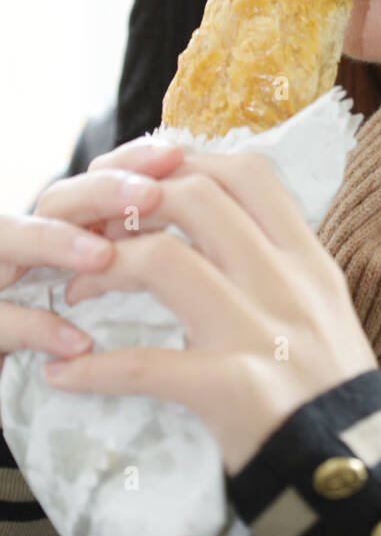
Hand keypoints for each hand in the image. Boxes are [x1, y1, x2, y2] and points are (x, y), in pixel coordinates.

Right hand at [0, 142, 183, 426]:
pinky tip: (78, 342)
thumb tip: (206, 213)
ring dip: (59, 242)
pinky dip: (37, 328)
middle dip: (103, 191)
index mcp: (61, 225)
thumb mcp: (101, 280)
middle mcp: (22, 242)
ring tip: (105, 254)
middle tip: (152, 192)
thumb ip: (134, 245)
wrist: (12, 383)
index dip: (131, 160)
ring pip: (11, 239)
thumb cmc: (67, 329)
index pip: (93, 174)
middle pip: (56, 198)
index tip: (177, 153)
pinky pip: (0, 320)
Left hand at [32, 139, 377, 474]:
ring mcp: (263, 333)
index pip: (247, 173)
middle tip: (97, 234)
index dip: (185, 163)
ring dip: (105, 269)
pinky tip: (68, 374)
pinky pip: (148, 365)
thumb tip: (211, 219)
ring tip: (79, 292)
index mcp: (308, 258)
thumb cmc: (330, 387)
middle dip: (131, 204)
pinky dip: (96, 368)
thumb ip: (276, 259)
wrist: (356, 469)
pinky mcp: (234, 391)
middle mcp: (287, 282)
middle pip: (197, 198)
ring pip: (165, 261)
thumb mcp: (320, 304)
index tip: (144, 186)